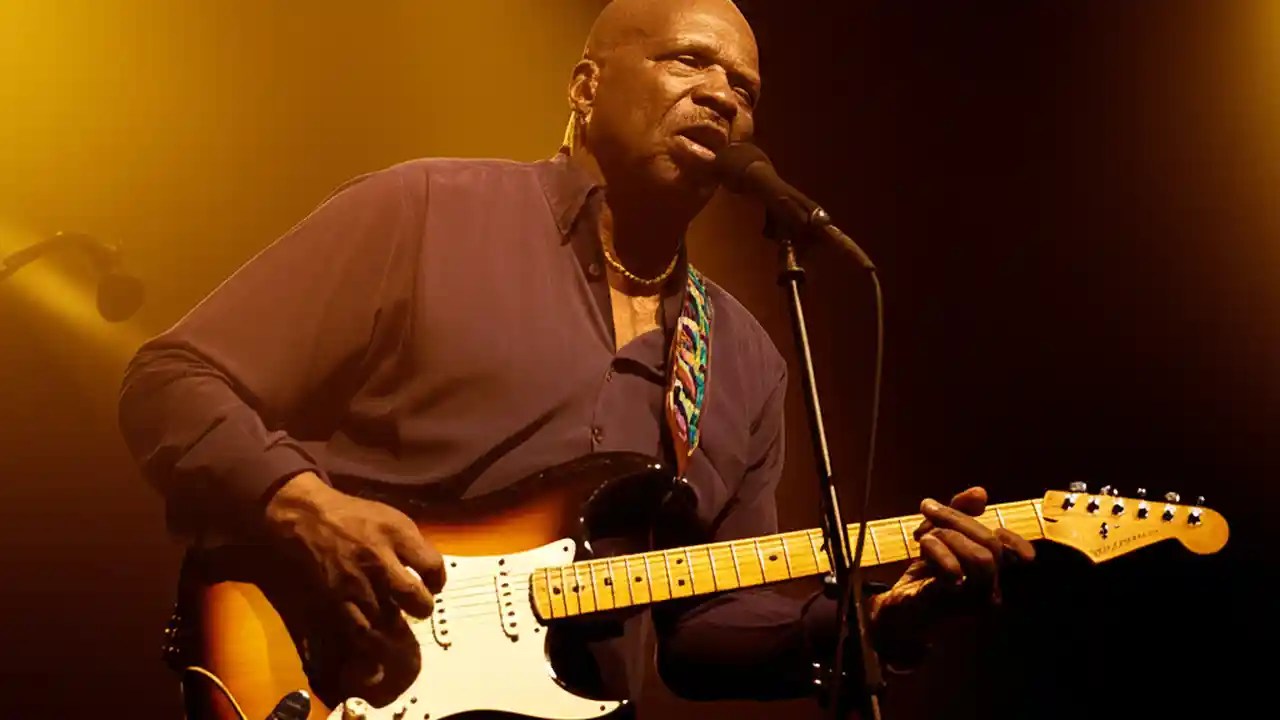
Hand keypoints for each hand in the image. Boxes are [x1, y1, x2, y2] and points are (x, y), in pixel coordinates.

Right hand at [263, 472, 445, 672]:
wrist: (301, 519)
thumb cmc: (349, 517)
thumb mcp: (389, 518)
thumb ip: (412, 546)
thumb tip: (431, 574)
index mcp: (396, 536)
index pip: (433, 566)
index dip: (437, 580)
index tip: (432, 585)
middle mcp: (378, 563)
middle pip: (414, 599)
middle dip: (421, 609)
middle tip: (417, 610)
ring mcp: (353, 587)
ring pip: (386, 624)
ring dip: (396, 634)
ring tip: (398, 638)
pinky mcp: (331, 603)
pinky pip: (356, 631)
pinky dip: (366, 644)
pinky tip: (370, 648)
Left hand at [869, 487, 1033, 664]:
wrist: (897, 609)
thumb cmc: (924, 575)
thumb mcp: (939, 536)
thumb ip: (958, 513)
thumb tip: (981, 492)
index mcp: (990, 575)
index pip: (1017, 556)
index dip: (1013, 537)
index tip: (987, 513)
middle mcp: (988, 590)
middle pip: (991, 545)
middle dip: (958, 518)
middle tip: (928, 507)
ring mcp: (971, 601)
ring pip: (982, 558)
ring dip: (950, 534)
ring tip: (924, 535)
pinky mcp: (949, 604)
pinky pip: (955, 572)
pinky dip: (938, 550)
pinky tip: (922, 546)